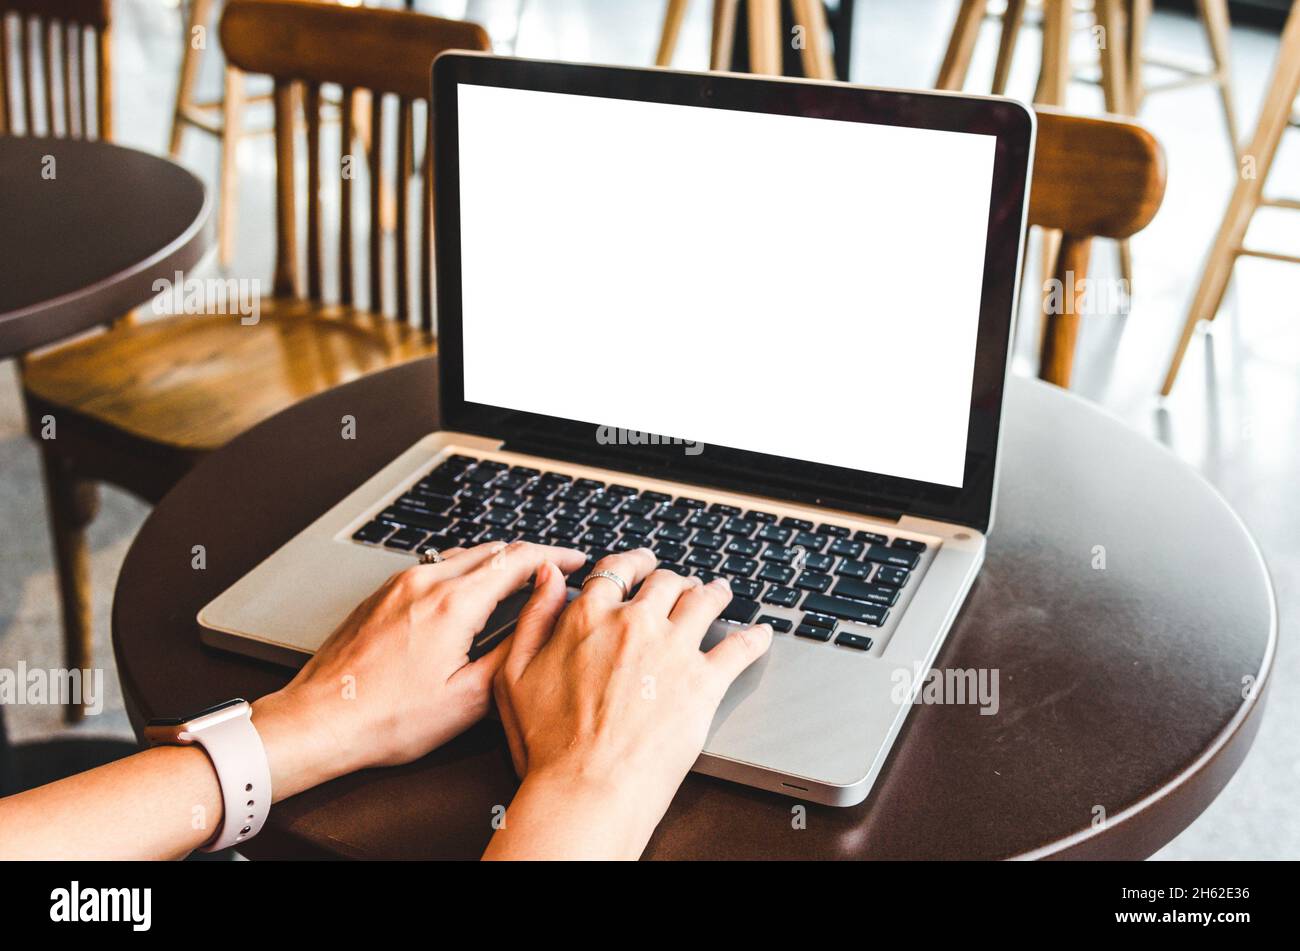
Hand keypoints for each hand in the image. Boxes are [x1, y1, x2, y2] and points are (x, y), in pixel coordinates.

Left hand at [250, 540, 585, 800]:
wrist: (319, 720)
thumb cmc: (388, 719)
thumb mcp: (469, 697)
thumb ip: (514, 649)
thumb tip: (544, 617)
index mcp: (454, 603)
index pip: (520, 559)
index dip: (556, 556)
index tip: (578, 561)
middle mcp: (426, 581)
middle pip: (493, 549)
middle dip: (531, 556)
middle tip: (557, 571)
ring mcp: (399, 584)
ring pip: (463, 555)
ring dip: (498, 562)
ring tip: (521, 582)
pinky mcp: (381, 594)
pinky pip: (436, 567)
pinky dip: (466, 571)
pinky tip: (471, 593)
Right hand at [486, 548, 772, 858]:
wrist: (587, 787)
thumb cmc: (546, 742)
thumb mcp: (514, 672)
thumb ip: (534, 616)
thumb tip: (548, 575)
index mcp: (589, 617)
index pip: (617, 570)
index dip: (633, 562)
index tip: (641, 562)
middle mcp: (635, 623)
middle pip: (665, 582)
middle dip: (675, 579)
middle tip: (682, 585)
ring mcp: (674, 649)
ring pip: (704, 601)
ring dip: (714, 592)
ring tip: (720, 592)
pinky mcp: (704, 681)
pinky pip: (739, 647)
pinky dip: (754, 637)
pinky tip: (762, 633)